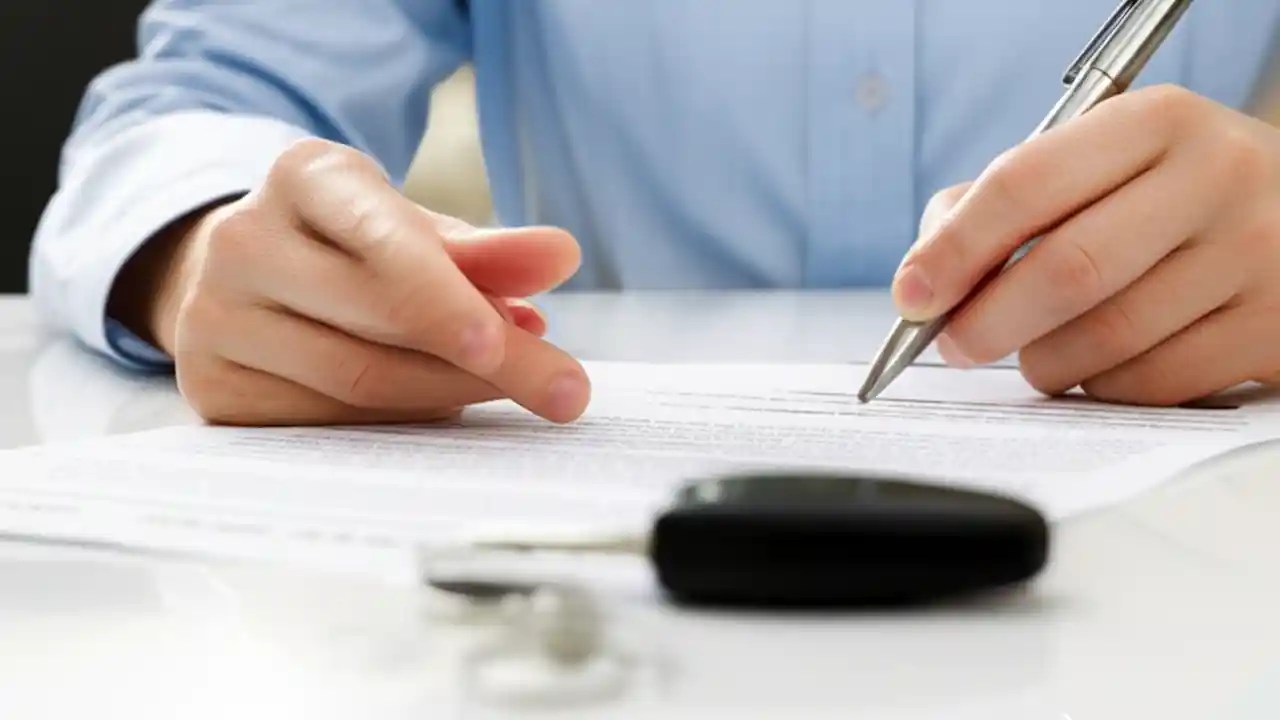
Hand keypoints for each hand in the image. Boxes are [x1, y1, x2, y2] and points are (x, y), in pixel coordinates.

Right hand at [112, 138, 589, 424]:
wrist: (247, 273)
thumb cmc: (354, 248)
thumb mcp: (416, 231)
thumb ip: (488, 250)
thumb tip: (561, 256)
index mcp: (302, 178)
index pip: (383, 241)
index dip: (448, 296)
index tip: (514, 334)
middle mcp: (242, 241)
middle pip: (377, 322)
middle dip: (486, 362)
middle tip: (565, 390)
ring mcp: (213, 319)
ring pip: (355, 382)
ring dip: (452, 396)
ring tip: (516, 392)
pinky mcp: (212, 389)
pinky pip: (327, 424)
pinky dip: (402, 422)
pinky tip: (442, 408)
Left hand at [896, 85, 1279, 405]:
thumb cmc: (1169, 196)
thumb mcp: (1101, 165)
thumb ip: (1005, 203)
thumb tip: (926, 271)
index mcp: (1156, 121)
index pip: (1027, 182)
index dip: (955, 248)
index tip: (911, 295)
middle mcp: (1217, 176)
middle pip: (1067, 270)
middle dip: (986, 321)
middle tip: (954, 345)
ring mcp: (1256, 254)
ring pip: (1105, 338)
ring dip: (1043, 361)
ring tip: (1036, 352)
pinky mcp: (1274, 328)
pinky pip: (1150, 382)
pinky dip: (1100, 386)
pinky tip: (1098, 365)